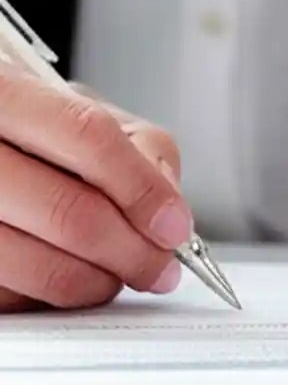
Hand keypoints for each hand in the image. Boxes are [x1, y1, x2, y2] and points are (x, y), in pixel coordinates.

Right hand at [0, 72, 190, 310]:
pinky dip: (53, 293)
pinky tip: (66, 273)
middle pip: (70, 213)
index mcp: (4, 92)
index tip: (174, 226)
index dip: (142, 189)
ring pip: (39, 264)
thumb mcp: (83, 110)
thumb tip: (168, 208)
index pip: (87, 136)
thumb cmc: (28, 126)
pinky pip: (13, 292)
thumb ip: (140, 145)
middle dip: (134, 253)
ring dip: (98, 281)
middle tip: (161, 267)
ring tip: (118, 275)